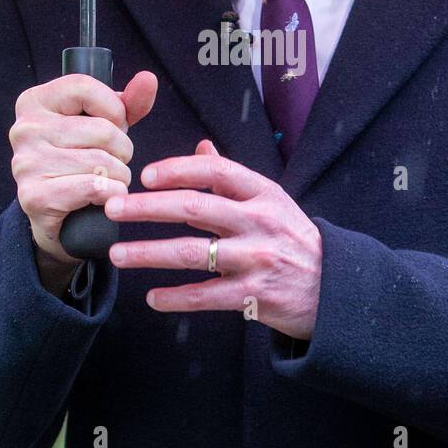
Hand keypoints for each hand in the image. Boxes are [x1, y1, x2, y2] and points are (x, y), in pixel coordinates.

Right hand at [10, 69, 157, 270]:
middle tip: (112, 161)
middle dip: (122, 150)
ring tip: (106, 179)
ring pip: (102, 161)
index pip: (85, 87)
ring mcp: (26, 163)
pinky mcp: (34, 197)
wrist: (57, 215)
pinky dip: (111, 194)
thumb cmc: (82, 159)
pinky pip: (94, 187)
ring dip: (119, 175)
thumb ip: (127, 103)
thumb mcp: (103, 124)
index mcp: (35, 101)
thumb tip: (148, 78)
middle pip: (102, 130)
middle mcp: (24, 129)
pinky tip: (103, 197)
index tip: (115, 126)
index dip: (114, 109)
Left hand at [103, 138, 322, 339]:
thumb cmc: (293, 240)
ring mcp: (257, 260)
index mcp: (263, 194)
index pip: (215, 172)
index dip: (177, 170)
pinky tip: (152, 298)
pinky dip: (175, 298)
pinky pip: (206, 297)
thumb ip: (233, 178)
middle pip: (195, 209)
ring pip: (193, 254)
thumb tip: (199, 149)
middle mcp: (260, 223)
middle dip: (147, 207)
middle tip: (112, 208)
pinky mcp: (255, 296)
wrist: (335, 289)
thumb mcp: (272, 201)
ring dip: (149, 253)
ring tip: (118, 254)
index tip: (145, 175)